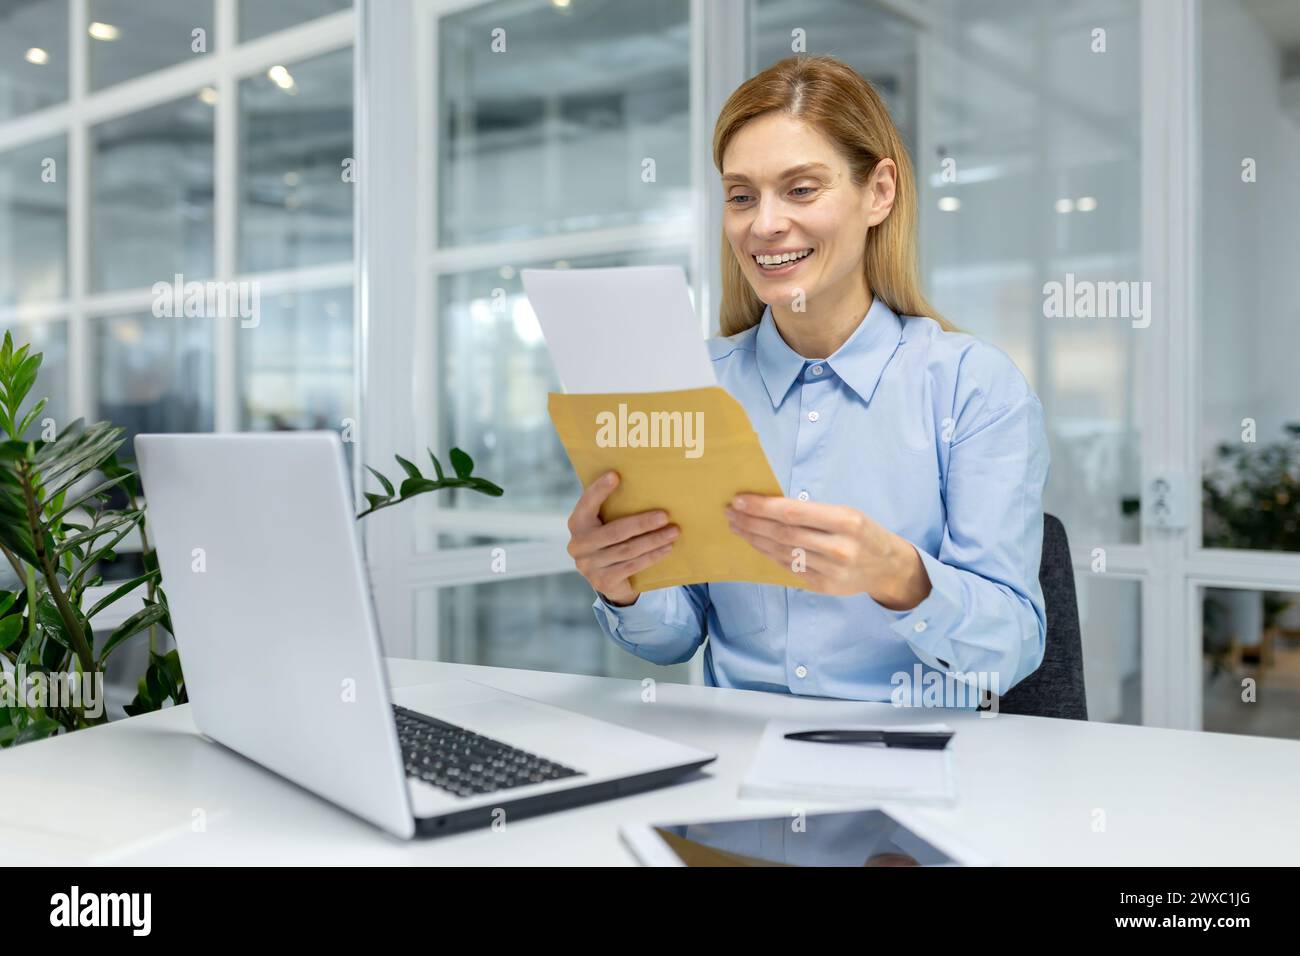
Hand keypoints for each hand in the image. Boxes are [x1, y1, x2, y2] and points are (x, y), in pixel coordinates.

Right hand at [566, 470, 678, 605]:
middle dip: (642, 523)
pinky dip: (651, 557)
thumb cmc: (611, 540)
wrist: (608, 578)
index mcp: (577, 523)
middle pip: (615, 532)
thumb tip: (644, 486)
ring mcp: (588, 565)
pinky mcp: (602, 581)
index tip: (615, 475)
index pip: (587, 504)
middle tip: (665, 516)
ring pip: (627, 550)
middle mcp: (578, 545)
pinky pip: (632, 566)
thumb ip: (614, 508)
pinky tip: (666, 548)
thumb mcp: (606, 523)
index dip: (599, 490)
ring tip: (673, 532)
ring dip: (653, 540)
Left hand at [725, 494, 930, 607]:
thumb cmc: (863, 532)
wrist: (888, 567)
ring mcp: (831, 570)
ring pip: (782, 552)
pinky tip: (756, 543)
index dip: (762, 507)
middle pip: (783, 534)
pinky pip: (789, 567)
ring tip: (737, 526)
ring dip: (755, 538)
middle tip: (730, 513)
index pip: (794, 513)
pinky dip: (769, 554)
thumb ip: (812, 512)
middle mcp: (839, 547)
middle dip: (752, 522)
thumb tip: (767, 504)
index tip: (739, 500)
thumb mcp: (847, 513)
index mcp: (847, 521)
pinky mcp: (824, 586)